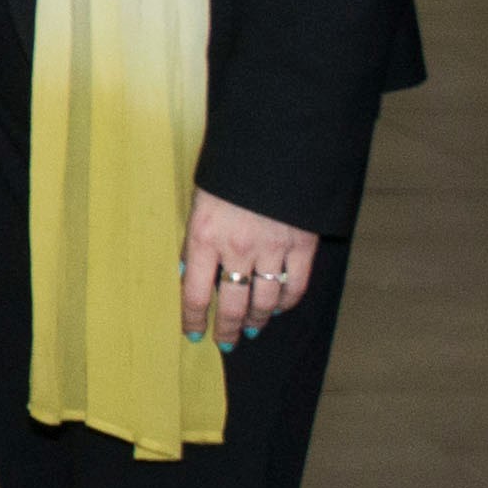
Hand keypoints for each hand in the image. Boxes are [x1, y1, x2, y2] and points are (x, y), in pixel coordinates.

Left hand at [179, 188, 319, 349]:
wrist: (273, 145)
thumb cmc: (230, 173)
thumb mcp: (199, 202)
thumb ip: (194, 240)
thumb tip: (186, 274)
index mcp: (204, 237)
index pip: (193, 293)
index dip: (193, 320)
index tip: (194, 334)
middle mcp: (236, 248)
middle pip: (231, 304)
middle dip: (226, 329)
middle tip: (226, 342)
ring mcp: (272, 247)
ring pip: (264, 300)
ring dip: (256, 319)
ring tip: (251, 328)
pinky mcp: (302, 243)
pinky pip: (296, 284)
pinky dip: (287, 301)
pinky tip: (279, 307)